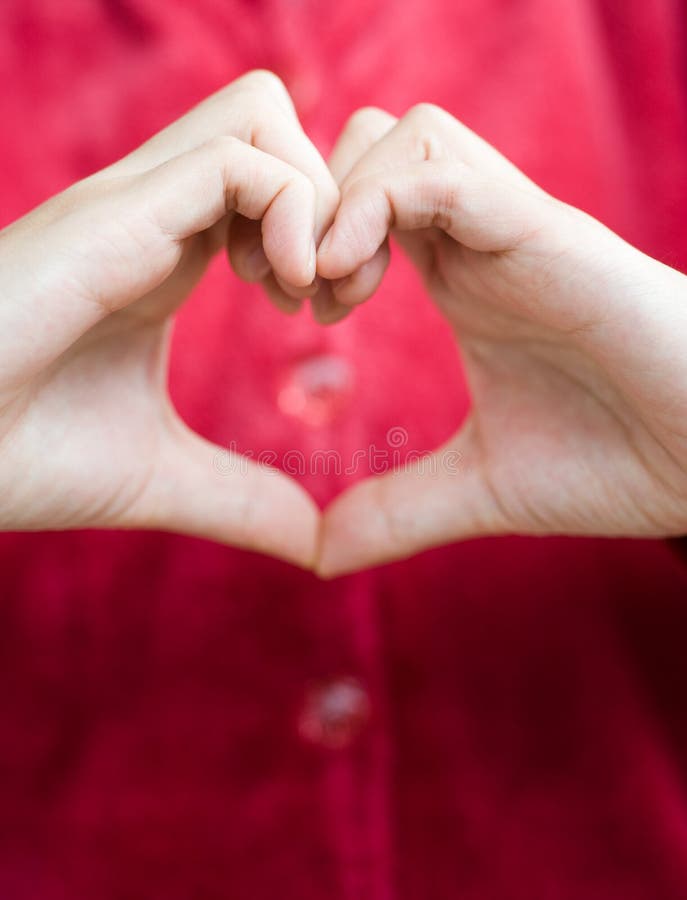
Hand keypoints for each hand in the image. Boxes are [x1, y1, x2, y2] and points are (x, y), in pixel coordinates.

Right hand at [0, 71, 341, 566]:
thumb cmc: (20, 456)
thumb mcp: (160, 478)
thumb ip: (240, 500)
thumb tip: (312, 544)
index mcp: (166, 256)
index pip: (268, 183)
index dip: (324, 233)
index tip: (326, 312)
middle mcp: (153, 215)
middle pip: (273, 124)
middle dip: (335, 199)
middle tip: (334, 293)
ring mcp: (132, 205)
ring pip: (261, 114)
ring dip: (316, 199)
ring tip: (304, 290)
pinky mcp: (115, 215)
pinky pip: (238, 158)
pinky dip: (290, 211)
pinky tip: (282, 289)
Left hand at [316, 104, 686, 575]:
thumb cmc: (614, 461)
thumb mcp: (478, 490)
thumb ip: (397, 511)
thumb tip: (321, 558)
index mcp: (459, 277)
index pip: (360, 197)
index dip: (305, 237)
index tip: (292, 309)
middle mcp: (478, 240)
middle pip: (366, 141)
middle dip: (306, 204)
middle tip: (296, 291)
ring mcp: (510, 229)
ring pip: (399, 134)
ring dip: (339, 200)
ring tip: (334, 290)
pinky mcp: (544, 232)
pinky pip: (442, 170)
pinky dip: (377, 206)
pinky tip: (357, 282)